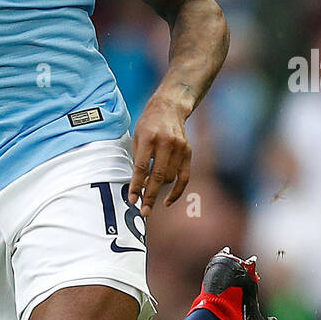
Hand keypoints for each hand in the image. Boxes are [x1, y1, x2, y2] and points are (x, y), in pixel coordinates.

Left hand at [127, 97, 191, 217]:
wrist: (170, 107)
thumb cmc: (149, 124)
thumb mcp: (137, 137)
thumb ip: (138, 159)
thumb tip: (138, 186)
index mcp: (149, 137)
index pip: (142, 167)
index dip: (136, 185)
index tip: (132, 200)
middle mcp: (166, 143)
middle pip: (158, 176)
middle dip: (150, 196)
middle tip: (144, 211)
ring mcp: (180, 147)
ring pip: (169, 178)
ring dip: (158, 189)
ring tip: (148, 191)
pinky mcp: (188, 152)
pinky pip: (184, 177)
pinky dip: (176, 191)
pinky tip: (167, 202)